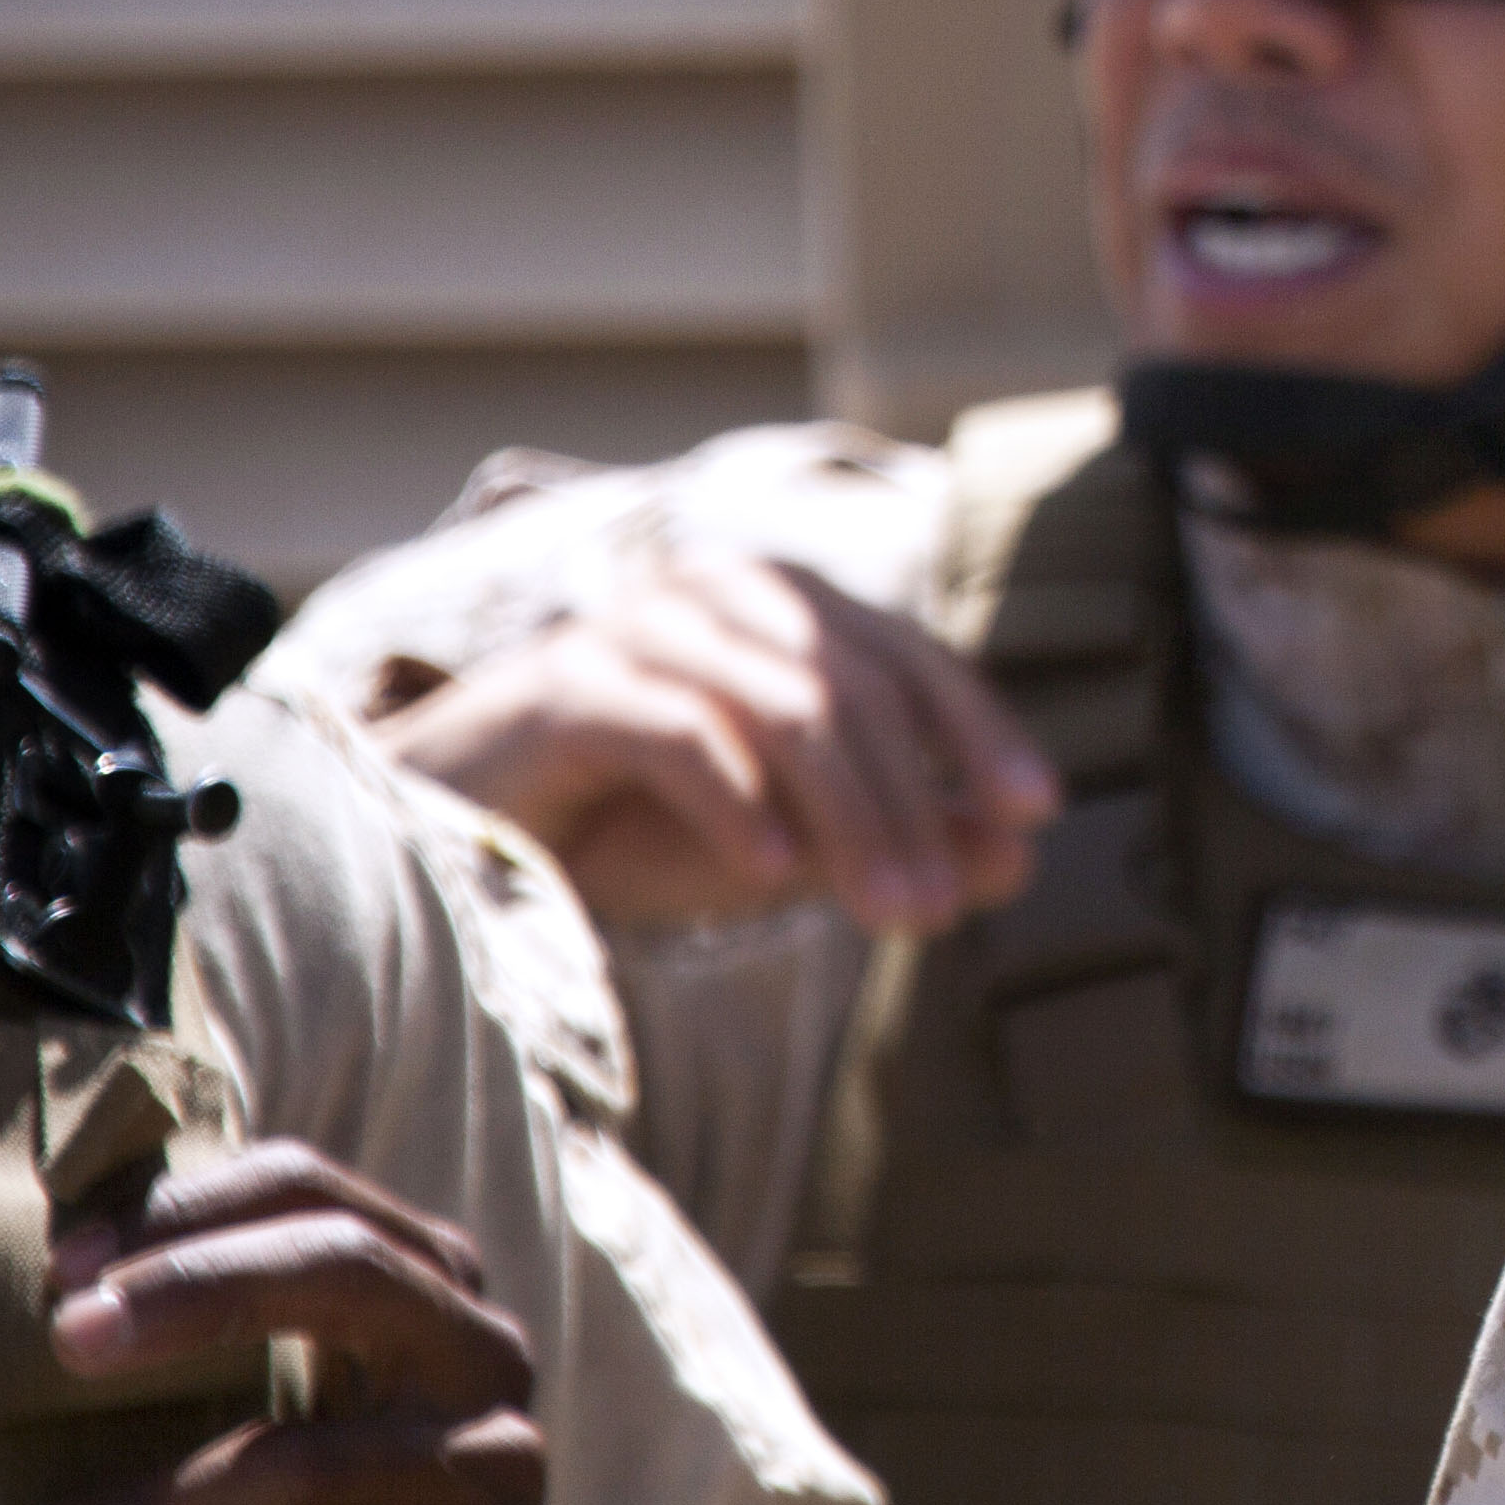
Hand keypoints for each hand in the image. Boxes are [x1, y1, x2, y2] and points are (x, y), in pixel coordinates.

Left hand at [25, 1144, 566, 1504]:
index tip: (65, 1268)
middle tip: (66, 1343)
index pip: (318, 1192)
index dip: (191, 1211)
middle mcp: (482, 1354)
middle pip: (347, 1273)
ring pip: (315, 1462)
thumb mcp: (300, 1407)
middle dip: (198, 1293)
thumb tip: (51, 1293)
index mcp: (430, 1285)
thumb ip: (228, 1340)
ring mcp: (501, 1470)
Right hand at [371, 544, 1057, 933]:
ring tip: (894, 912)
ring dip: (852, 818)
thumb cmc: (637, 827)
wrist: (463, 835)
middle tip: (946, 910)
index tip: (1040, 811)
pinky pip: (679, 730)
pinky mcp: (567, 684)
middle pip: (856, 687)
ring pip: (783, 708)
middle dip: (915, 801)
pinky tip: (773, 873)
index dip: (980, 730)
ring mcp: (641, 626)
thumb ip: (897, 837)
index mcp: (787, 608)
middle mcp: (723, 592)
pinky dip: (736, 802)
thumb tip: (1021, 857)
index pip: (911, 659)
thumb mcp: (788, 843)